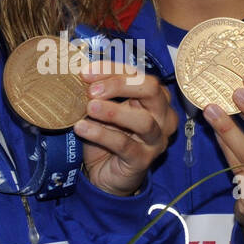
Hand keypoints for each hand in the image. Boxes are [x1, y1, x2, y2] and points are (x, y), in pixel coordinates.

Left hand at [74, 61, 176, 197]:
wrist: (106, 174)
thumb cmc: (108, 136)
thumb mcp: (103, 109)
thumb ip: (98, 92)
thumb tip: (81, 73)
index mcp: (155, 97)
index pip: (138, 74)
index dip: (111, 69)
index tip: (85, 73)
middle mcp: (163, 116)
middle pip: (150, 90)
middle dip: (119, 85)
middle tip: (91, 90)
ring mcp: (156, 139)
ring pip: (143, 120)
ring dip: (113, 112)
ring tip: (89, 107)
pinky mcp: (144, 160)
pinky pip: (125, 145)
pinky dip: (101, 134)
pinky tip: (82, 127)